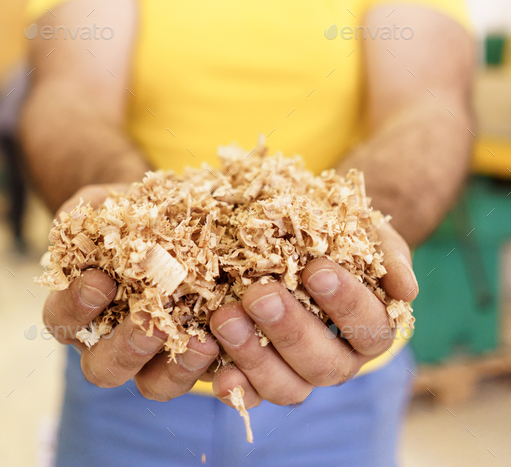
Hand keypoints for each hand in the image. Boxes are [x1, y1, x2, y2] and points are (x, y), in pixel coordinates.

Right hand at [43, 186, 219, 399]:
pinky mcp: (191, 355)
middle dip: (126, 347)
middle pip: (104, 368)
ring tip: (198, 341)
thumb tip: (79, 220)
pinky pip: (198, 374)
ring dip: (173, 369)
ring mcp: (152, 356)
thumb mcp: (102, 203)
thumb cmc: (126, 211)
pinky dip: (211, 365)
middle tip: (149, 321)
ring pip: (152, 384)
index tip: (100, 280)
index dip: (77, 306)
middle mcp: (109, 342)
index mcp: (78, 309)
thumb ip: (85, 213)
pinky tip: (224, 340)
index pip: (63, 320)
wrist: (170, 215)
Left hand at [209, 220, 417, 407]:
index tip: (315, 269)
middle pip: (324, 363)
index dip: (345, 302)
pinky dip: (235, 387)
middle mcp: (339, 359)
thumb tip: (407, 290)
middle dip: (290, 329)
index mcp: (371, 329)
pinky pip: (252, 395)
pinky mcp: (262, 377)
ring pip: (287, 386)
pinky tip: (218, 370)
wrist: (306, 230)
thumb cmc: (343, 233)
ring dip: (254, 356)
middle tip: (260, 294)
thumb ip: (390, 257)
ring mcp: (299, 373)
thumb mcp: (370, 233)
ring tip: (225, 318)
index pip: (369, 326)